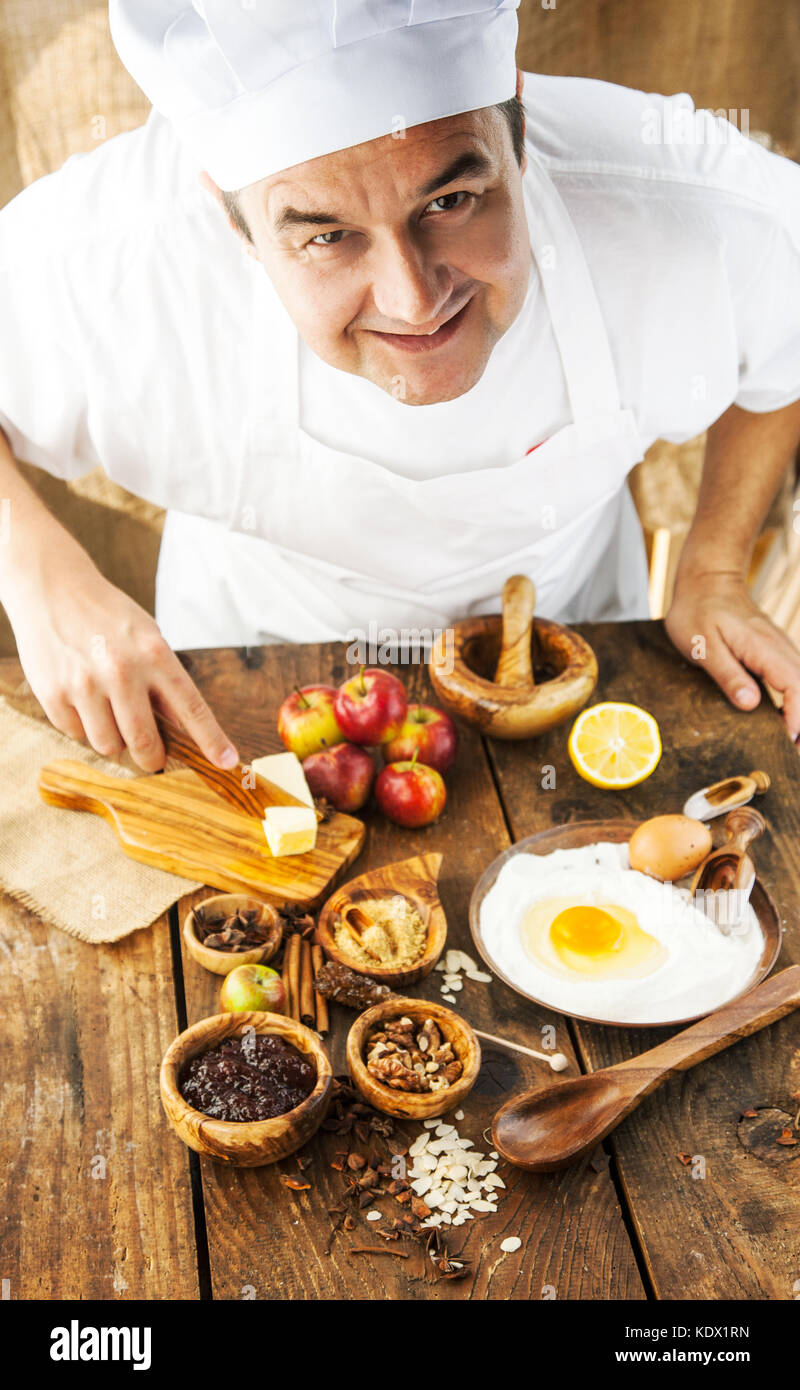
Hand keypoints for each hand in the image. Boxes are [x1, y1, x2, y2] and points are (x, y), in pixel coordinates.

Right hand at [9, 550, 238, 771]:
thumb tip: (181, 730)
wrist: (51, 586)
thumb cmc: (106, 614)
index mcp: (153, 653)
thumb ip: (163, 679)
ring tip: (107, 711)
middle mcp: (121, 671)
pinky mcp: (53, 694)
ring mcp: (84, 684)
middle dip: (153, 759)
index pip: (191, 707)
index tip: (226, 761)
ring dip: (113, 739)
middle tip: (153, 757)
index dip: (211, 739)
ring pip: (108, 745)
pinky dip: (82, 726)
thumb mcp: (147, 635)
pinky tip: (80, 698)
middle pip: (145, 743)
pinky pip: (76, 734)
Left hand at [664, 569, 799, 742]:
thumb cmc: (698, 612)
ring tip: (795, 743)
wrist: (707, 582)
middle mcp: (779, 648)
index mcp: (763, 648)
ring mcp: (780, 649)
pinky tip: (787, 720)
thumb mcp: (703, 646)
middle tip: (796, 753)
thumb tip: (750, 704)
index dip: (797, 715)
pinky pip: (793, 678)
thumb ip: (727, 675)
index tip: (792, 740)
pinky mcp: (775, 652)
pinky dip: (796, 700)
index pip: (793, 686)